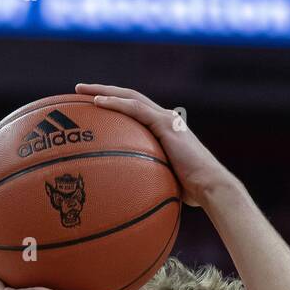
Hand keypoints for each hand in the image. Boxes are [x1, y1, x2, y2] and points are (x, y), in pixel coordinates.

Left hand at [74, 82, 237, 206]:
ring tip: (80, 90)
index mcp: (164, 130)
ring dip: (103, 91)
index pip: (135, 111)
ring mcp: (166, 119)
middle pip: (129, 97)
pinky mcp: (166, 124)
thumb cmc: (191, 193)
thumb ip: (149, 181)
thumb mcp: (165, 183)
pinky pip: (135, 109)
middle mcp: (165, 119)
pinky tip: (97, 103)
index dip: (114, 105)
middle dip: (102, 91)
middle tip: (79, 90)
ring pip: (129, 97)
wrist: (210, 187)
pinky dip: (116, 104)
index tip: (91, 106)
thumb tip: (130, 198)